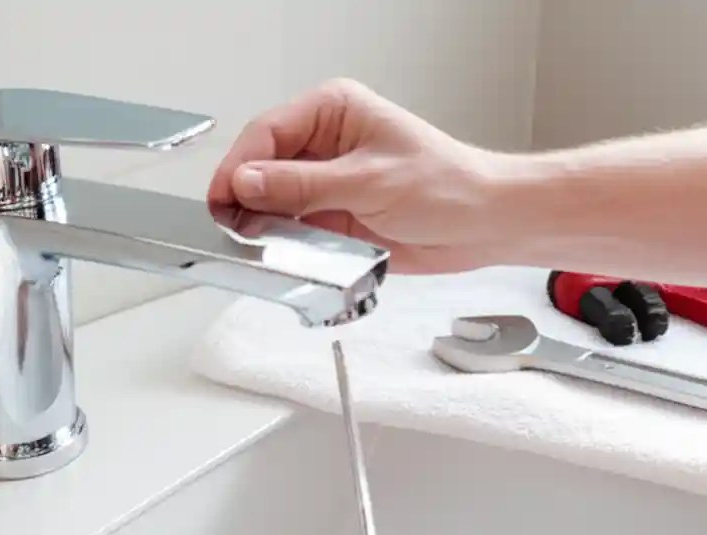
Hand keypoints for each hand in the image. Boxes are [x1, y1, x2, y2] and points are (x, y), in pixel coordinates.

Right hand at [208, 79, 507, 273]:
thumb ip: (301, 185)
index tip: (223, 198)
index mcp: (334, 111)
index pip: (267, 132)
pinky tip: (283, 252)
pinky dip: (284, 242)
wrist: (483, 225)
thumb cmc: (448, 186)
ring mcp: (327, 181)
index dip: (239, 165)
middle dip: (247, 196)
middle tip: (233, 226)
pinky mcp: (333, 215)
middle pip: (263, 166)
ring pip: (273, 201)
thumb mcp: (368, 182)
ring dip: (265, 223)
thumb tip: (248, 182)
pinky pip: (293, 228)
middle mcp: (325, 142)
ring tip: (258, 242)